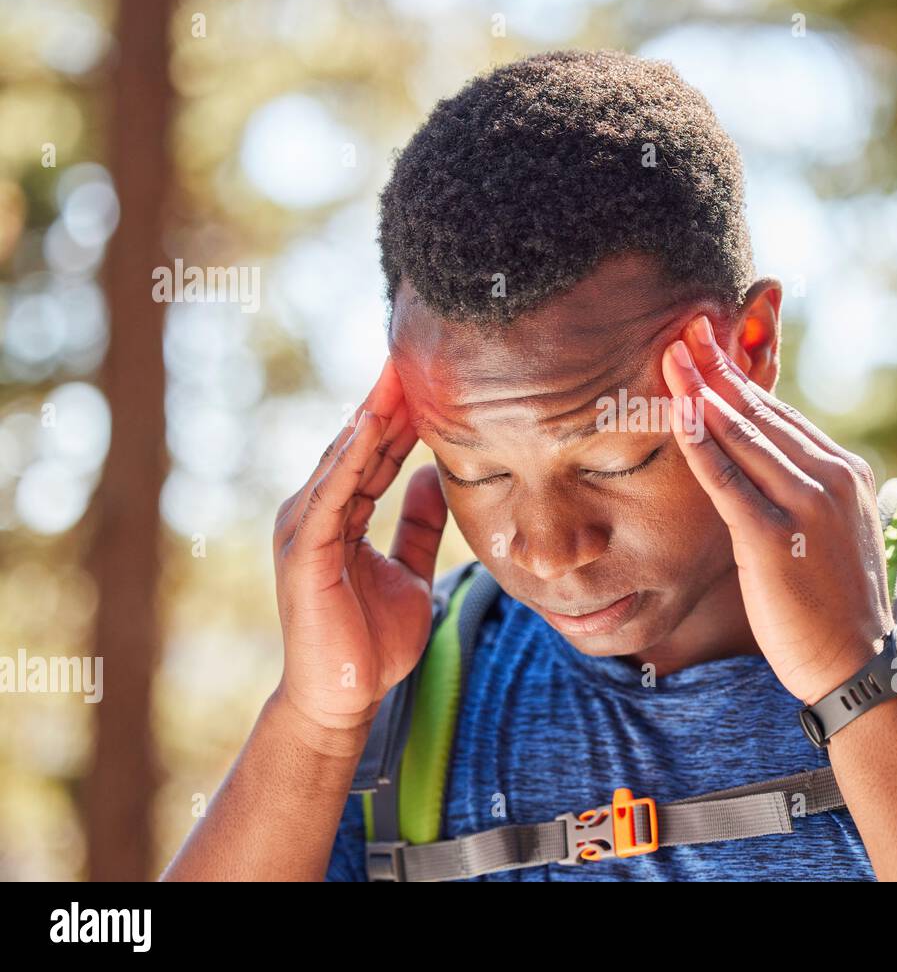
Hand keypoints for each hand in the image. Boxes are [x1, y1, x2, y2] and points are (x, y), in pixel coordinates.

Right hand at [272, 358, 444, 734]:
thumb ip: (417, 526)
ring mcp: (304, 530)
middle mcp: (315, 513)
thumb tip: (432, 477)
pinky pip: (331, 498)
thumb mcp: (409, 572)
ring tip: (398, 377)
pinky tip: (371, 429)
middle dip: (385, 402)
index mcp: (338, 516)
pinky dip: (350, 461)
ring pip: (342, 461)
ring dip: (369, 419)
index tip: (431, 377)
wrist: (345, 699)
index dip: (401, 415)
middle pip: (355, 445)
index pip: (373, 453)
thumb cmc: (372, 642)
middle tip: (416, 356)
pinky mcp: (305, 554)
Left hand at [661, 315, 891, 704]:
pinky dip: (701, 443)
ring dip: (703, 390)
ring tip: (672, 353)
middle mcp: (832, 477)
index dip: (739, 375)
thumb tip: (756, 462)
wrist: (859, 666)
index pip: (780, 413)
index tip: (709, 342)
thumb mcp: (825, 532)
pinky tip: (678, 412)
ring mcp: (807, 504)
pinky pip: (729, 480)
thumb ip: (799, 491)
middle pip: (761, 411)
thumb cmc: (832, 604)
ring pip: (744, 435)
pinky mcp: (777, 537)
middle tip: (683, 327)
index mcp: (844, 471)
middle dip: (718, 367)